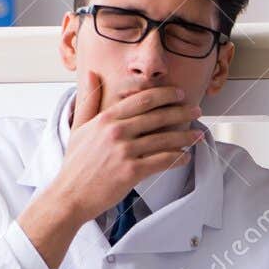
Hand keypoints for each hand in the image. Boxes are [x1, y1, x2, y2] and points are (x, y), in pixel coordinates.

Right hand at [55, 70, 205, 221]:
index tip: (179, 95)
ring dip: (185, 137)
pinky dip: (176, 158)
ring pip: (163, 139)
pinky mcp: (131, 172)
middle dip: (181, 112)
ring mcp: (124, 151)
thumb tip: (91, 74)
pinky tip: (185, 157)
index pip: (142, 100)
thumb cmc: (75, 163)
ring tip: (198, 135)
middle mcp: (117, 132)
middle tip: (196, 110)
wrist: (70, 195)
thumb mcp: (79, 127)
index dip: (165, 95)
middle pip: (157, 116)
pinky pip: (161, 161)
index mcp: (106, 118)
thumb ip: (89, 100)